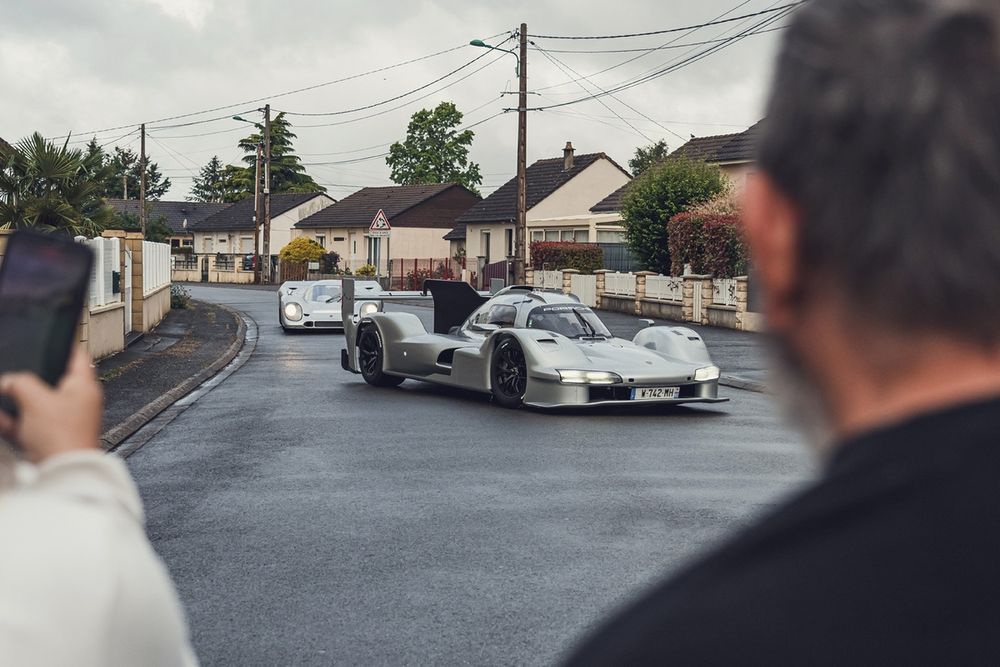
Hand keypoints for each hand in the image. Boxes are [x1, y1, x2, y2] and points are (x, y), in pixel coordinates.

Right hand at [0, 347, 102, 462]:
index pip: (77, 355)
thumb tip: (8, 381)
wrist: (62, 474)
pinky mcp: (49, 436)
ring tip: (4, 394)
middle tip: (13, 376)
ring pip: (34, 402)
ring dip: (15, 401)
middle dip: (27, 379)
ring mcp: (63, 419)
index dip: (62, 344)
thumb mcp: (37, 400)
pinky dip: (12, 420)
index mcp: (84, 386)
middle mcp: (77, 401)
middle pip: (49, 380)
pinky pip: (26, 423)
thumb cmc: (64, 438)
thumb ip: (20, 384)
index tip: (48, 337)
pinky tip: (2, 419)